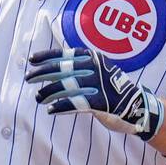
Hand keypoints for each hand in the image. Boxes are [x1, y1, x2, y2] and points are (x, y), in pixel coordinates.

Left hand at [25, 46, 165, 140]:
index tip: (31, 60)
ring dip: (47, 92)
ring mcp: (97, 85)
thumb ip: (80, 66)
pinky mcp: (99, 103)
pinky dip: (59, 107)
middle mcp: (95, 69)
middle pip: (61, 70)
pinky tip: (50, 109)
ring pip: (64, 87)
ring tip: (38, 97)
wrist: (137, 105)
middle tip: (28, 78)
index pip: (64, 54)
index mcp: (93, 58)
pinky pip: (73, 104)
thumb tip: (52, 67)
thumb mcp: (99, 68)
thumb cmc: (112, 88)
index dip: (46, 57)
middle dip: (42, 73)